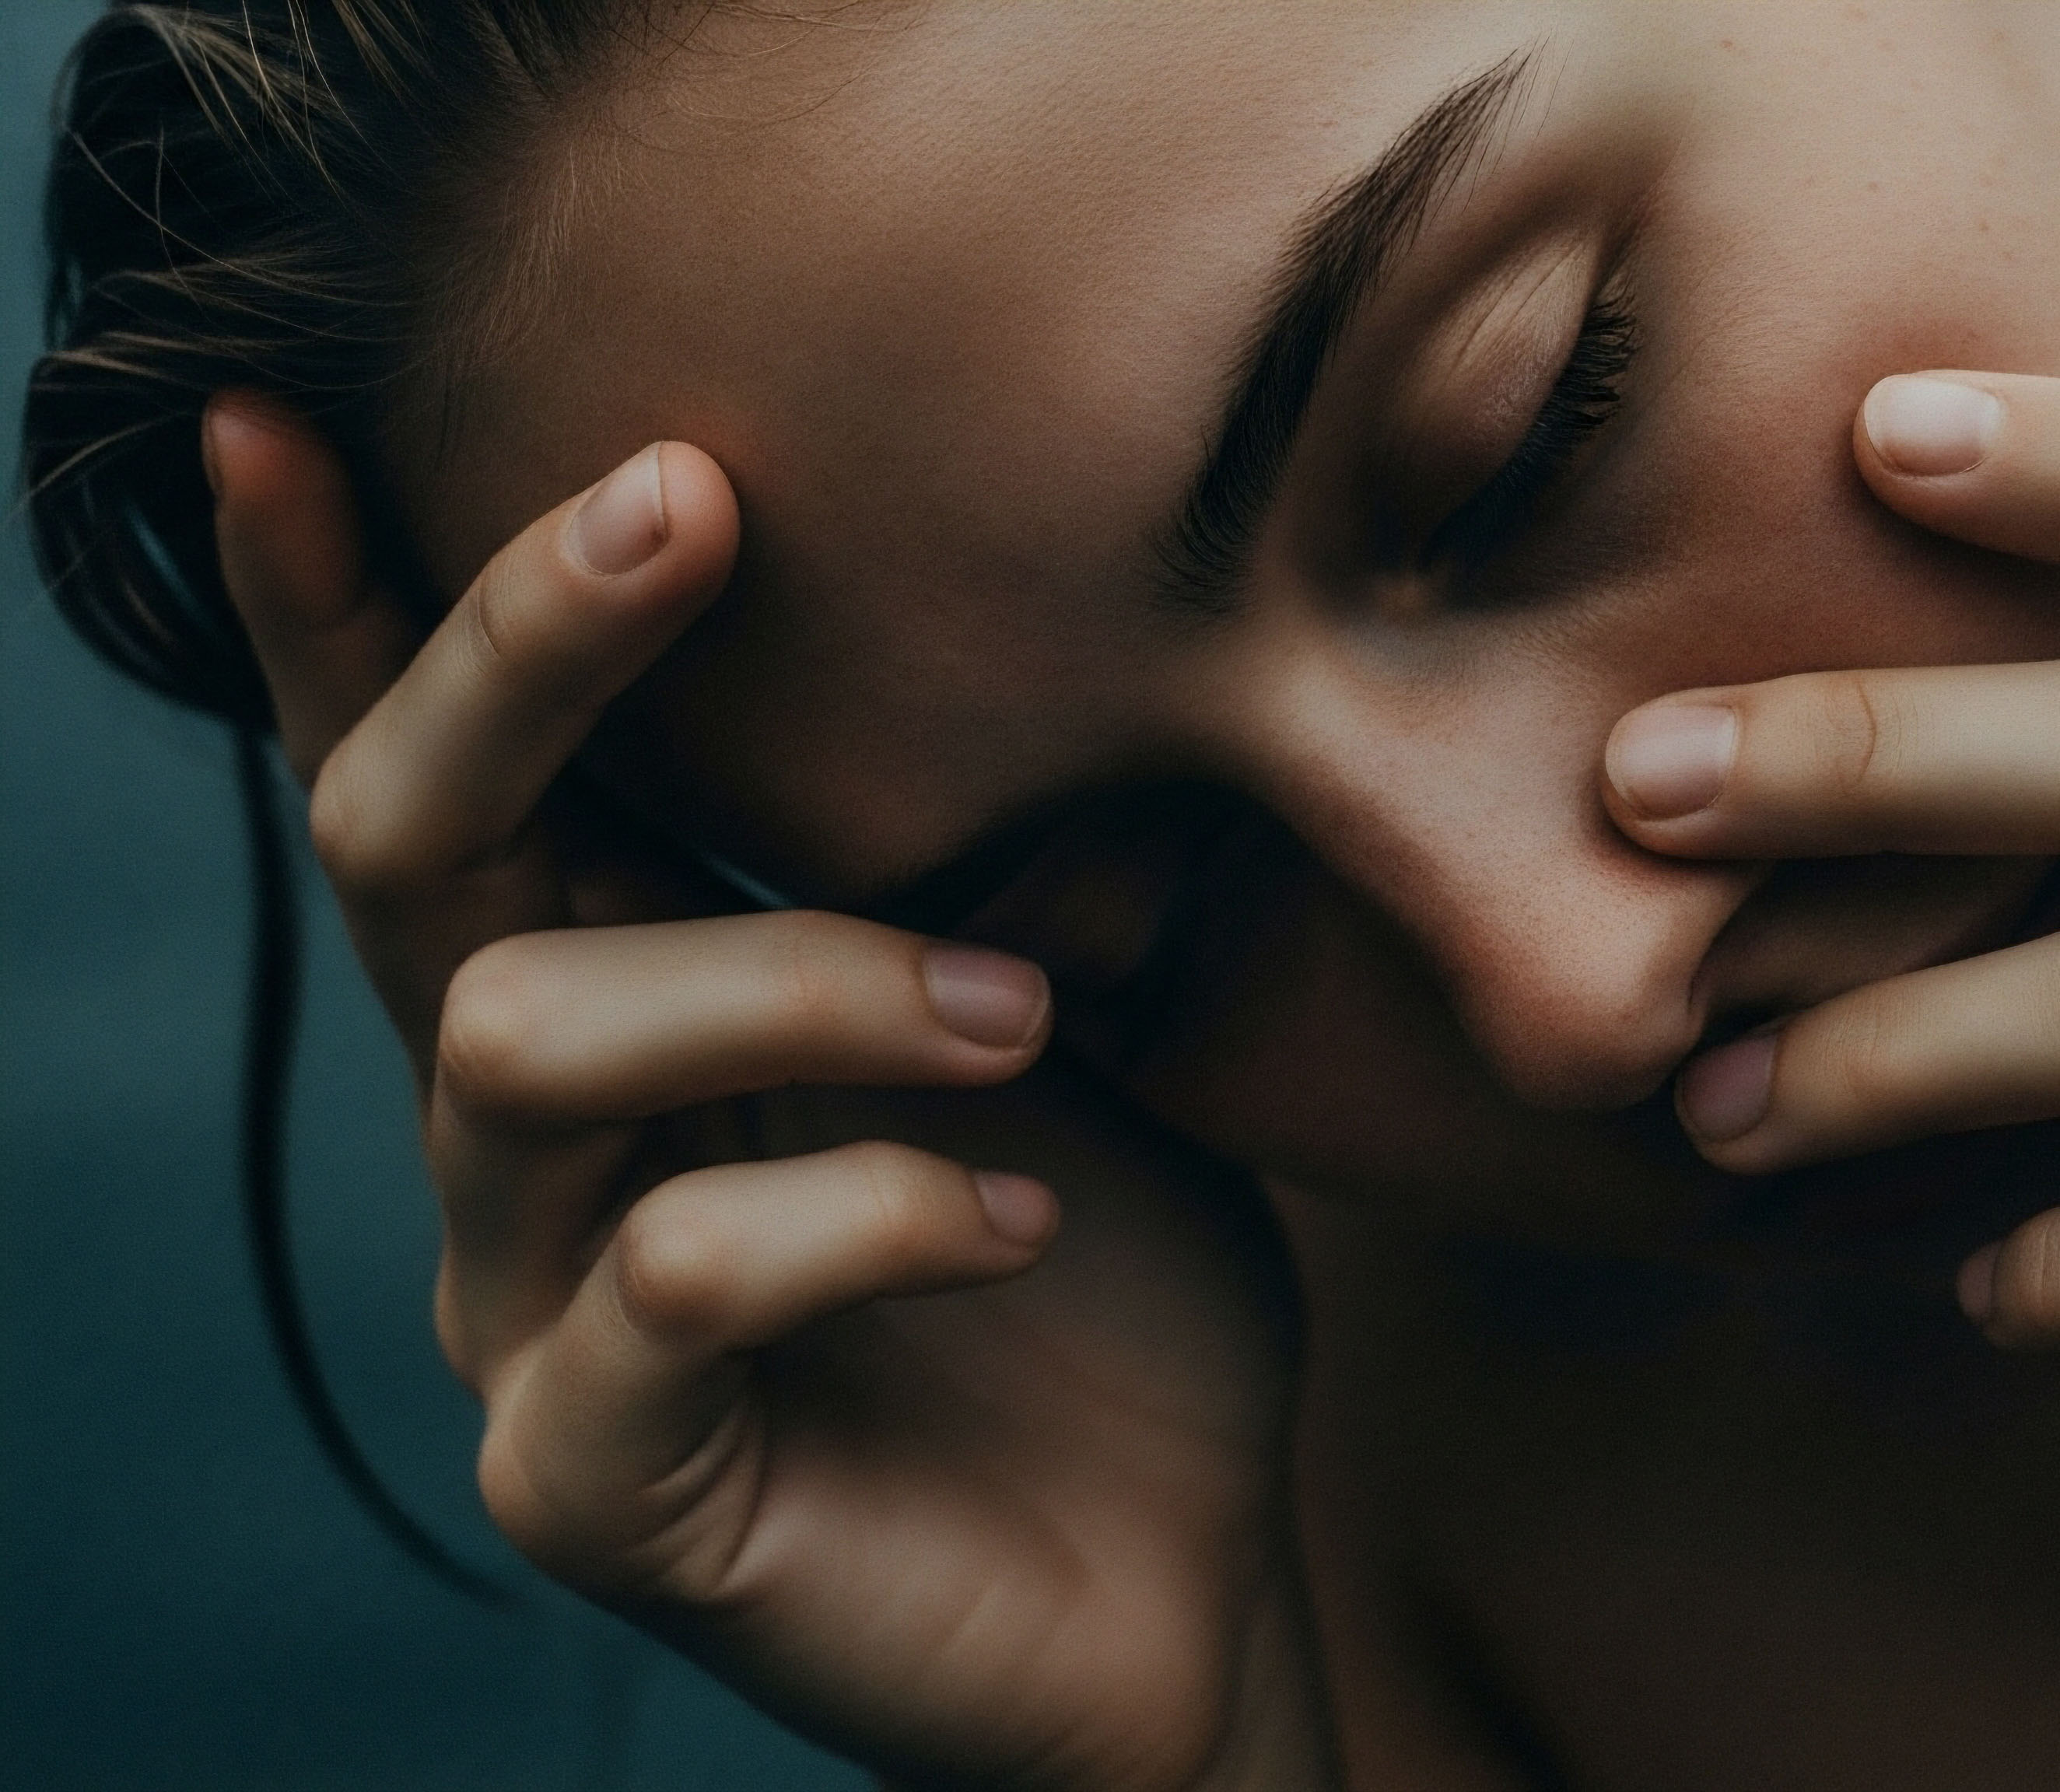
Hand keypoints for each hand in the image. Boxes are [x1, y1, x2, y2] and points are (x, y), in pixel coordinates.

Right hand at [206, 404, 1322, 1791]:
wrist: (1189, 1573)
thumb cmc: (1112, 1280)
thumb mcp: (1052, 1014)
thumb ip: (958, 856)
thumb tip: (988, 601)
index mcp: (623, 995)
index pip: (449, 777)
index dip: (348, 604)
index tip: (288, 408)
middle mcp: (527, 1141)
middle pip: (407, 854)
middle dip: (523, 651)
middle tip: (692, 494)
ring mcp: (531, 1317)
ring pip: (526, 1045)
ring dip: (802, 976)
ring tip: (1021, 1011)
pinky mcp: (596, 1485)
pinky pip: (664, 1290)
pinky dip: (866, 1211)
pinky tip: (1020, 1217)